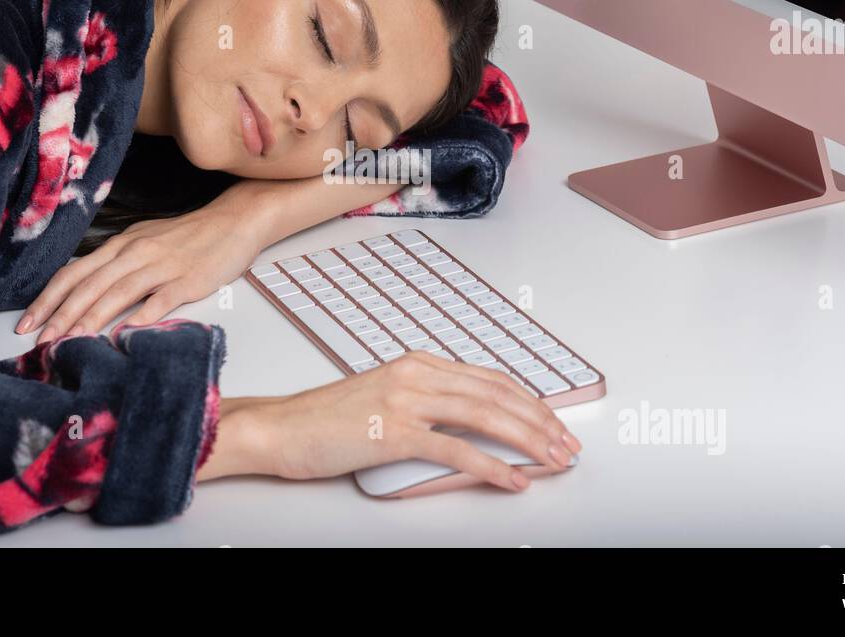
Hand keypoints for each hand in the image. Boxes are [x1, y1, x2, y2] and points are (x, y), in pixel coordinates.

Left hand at [17, 194, 267, 342]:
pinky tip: (125, 334)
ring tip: (71, 342)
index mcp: (121, 245)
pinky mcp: (188, 280)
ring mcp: (162, 266)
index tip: (27, 324)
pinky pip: (160, 300)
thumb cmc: (189, 236)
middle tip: (40, 343)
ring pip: (118, 293)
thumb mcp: (145, 243)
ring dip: (91, 318)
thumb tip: (85, 292)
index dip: (48, 299)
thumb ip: (117, 265)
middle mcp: (135, 253)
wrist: (234, 221)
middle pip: (89, 285)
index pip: (74, 272)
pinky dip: (141, 316)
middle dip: (60, 315)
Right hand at [199, 351, 583, 491]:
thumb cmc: (323, 419)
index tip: (552, 422)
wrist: (278, 428)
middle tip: (566, 445)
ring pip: (485, 416)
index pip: (489, 377)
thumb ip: (422, 400)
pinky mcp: (394, 433)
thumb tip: (465, 425)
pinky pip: (456, 451)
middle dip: (540, 421)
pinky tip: (513, 480)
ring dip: (527, 441)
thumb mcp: (381, 396)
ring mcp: (406, 401)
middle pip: (496, 394)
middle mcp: (416, 374)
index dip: (528, 401)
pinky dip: (492, 467)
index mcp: (416, 362)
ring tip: (552, 460)